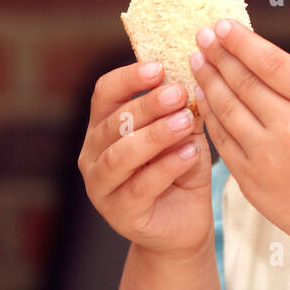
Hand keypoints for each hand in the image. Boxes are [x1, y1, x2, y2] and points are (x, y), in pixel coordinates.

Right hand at [77, 60, 212, 257]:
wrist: (183, 222)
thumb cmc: (179, 167)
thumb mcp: (183, 131)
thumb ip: (182, 108)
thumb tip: (195, 74)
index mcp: (104, 125)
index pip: (105, 93)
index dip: (128, 78)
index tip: (159, 67)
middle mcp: (94, 154)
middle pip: (114, 122)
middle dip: (147, 105)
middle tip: (178, 93)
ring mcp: (102, 186)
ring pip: (120, 155)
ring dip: (155, 135)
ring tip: (186, 122)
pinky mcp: (119, 214)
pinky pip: (140, 186)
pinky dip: (167, 166)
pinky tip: (190, 152)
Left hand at [190, 19, 289, 266]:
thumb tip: (253, 55)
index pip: (271, 62)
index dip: (241, 41)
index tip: (222, 25)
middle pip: (244, 82)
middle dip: (219, 55)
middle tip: (200, 35)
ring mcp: (268, 158)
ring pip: (227, 109)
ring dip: (208, 80)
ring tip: (197, 60)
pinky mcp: (250, 180)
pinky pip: (222, 139)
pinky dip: (209, 115)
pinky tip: (202, 97)